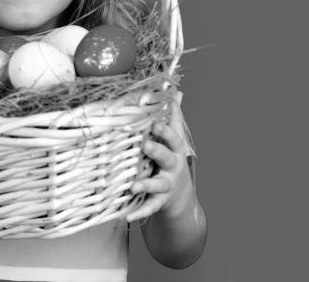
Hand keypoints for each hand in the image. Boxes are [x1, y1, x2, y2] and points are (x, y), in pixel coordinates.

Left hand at [126, 92, 194, 222]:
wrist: (181, 198)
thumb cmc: (172, 160)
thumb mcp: (176, 140)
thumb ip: (174, 117)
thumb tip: (176, 91)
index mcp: (175, 148)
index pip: (172, 135)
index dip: (164, 128)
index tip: (154, 122)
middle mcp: (173, 165)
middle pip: (167, 156)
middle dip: (157, 150)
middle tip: (145, 145)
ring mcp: (167, 184)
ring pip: (158, 183)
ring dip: (146, 184)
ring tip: (134, 186)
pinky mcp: (160, 201)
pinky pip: (149, 207)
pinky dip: (139, 212)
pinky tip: (127, 217)